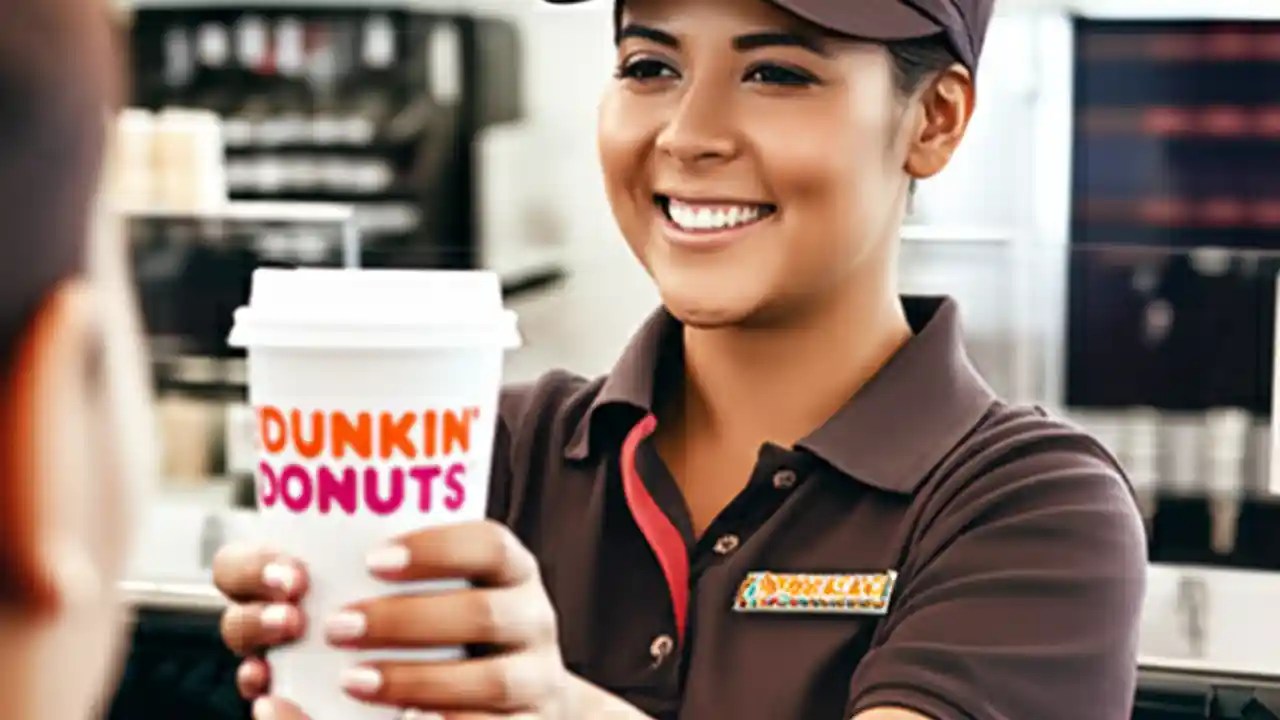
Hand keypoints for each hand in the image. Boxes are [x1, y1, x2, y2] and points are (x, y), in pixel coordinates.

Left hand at [229, 520, 575, 719]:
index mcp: (512, 574)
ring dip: (416, 681)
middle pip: (486, 614)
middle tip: (336, 626)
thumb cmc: (449, 637)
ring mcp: (539, 681)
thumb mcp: (438, 595)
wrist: (516, 705)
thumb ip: (383, 580)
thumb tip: (290, 579)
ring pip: (492, 681)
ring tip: (349, 681)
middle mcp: (535, 622)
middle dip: (407, 620)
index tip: (372, 561)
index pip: (491, 544)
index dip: (437, 548)